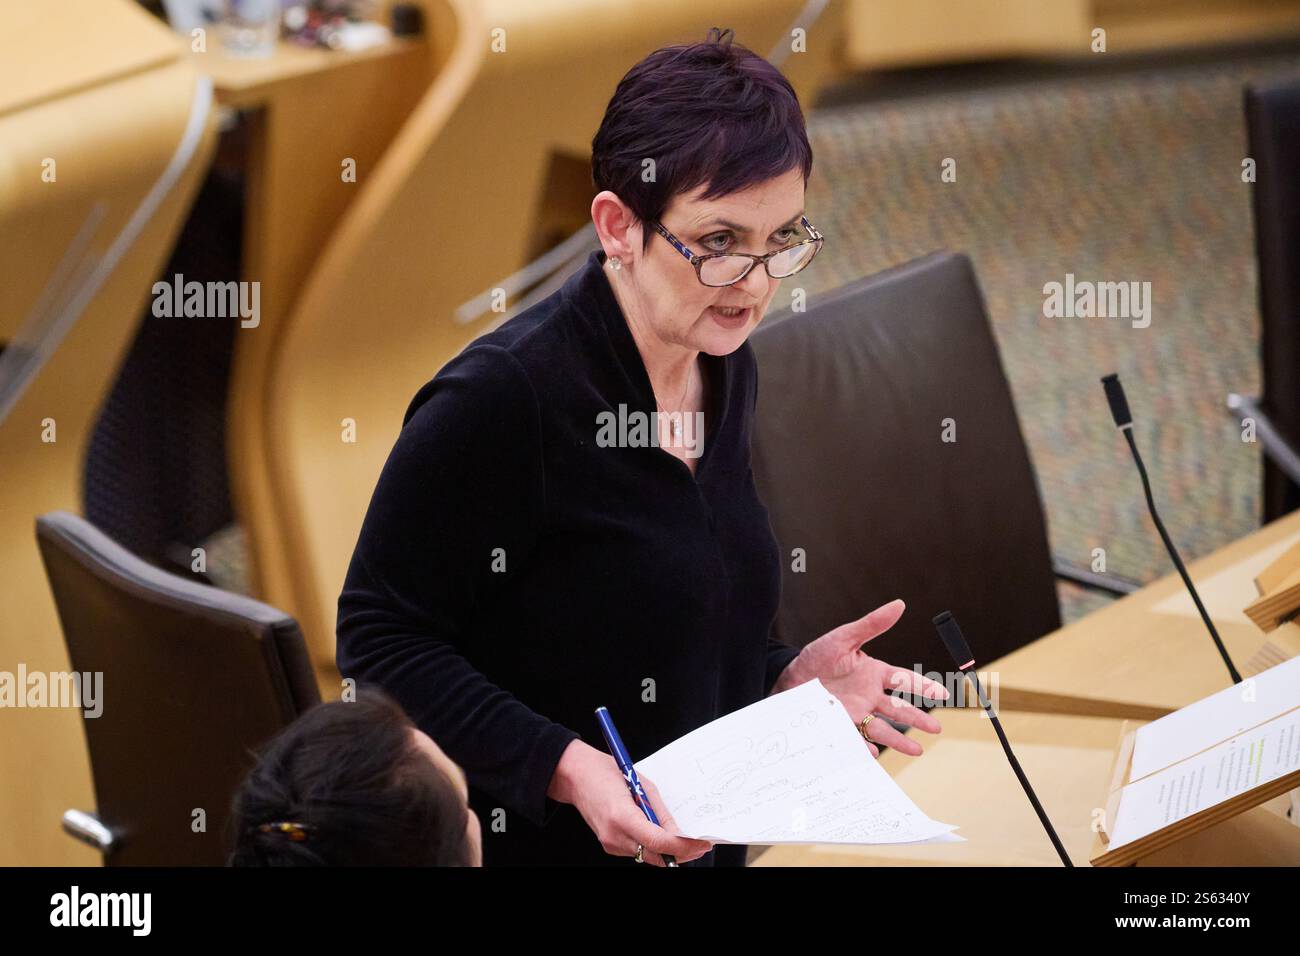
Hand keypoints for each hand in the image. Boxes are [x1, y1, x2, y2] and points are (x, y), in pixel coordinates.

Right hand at [547, 740, 712, 865]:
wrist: (576, 776)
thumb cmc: (606, 772)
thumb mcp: (642, 785)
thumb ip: (660, 813)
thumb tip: (679, 832)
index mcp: (622, 816)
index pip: (660, 842)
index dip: (684, 846)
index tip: (701, 844)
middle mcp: (614, 836)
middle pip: (656, 856)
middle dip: (680, 853)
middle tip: (699, 845)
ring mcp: (609, 843)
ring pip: (648, 856)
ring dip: (666, 849)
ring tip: (681, 837)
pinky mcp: (608, 845)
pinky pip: (637, 851)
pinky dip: (651, 845)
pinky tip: (659, 834)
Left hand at [771, 599, 948, 757]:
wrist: (789, 677)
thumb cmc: (817, 656)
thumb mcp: (844, 637)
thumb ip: (872, 624)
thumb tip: (899, 604)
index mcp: (874, 673)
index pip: (905, 680)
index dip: (924, 687)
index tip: (943, 694)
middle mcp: (869, 696)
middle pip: (899, 709)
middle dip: (917, 719)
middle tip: (936, 730)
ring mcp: (856, 712)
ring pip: (882, 728)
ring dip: (898, 740)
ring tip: (916, 751)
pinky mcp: (839, 725)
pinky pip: (855, 739)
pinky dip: (865, 746)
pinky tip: (874, 752)